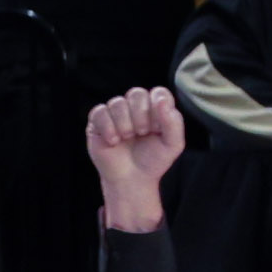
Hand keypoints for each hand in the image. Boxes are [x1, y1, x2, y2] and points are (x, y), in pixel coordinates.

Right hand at [84, 86, 182, 227]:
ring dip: (125, 124)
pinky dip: (108, 128)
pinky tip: (114, 141)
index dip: (158, 107)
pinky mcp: (97, 121)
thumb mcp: (173, 144)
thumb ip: (173, 122)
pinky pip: (100, 112)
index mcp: (156, 109)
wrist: (132, 178)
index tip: (158, 127)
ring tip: (128, 138)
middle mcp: (135, 108)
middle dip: (141, 115)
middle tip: (143, 133)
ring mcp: (116, 113)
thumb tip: (163, 101)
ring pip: (117, 102)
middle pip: (136, 93)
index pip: (158, 92)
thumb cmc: (153, 160)